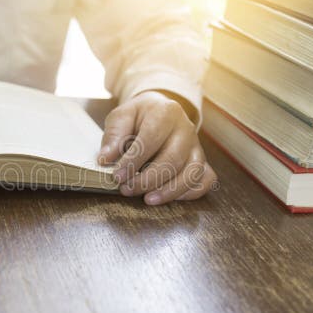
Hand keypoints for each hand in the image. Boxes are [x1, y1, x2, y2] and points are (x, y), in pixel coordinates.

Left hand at [98, 91, 217, 205]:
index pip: (151, 139)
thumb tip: (106, 159)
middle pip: (173, 159)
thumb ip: (114, 135)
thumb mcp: (122, 116)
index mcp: (166, 112)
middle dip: (148, 179)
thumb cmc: (139, 117)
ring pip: (192, 172)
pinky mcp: (202, 161)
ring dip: (169, 190)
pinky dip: (191, 192)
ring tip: (148, 200)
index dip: (133, 161)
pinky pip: (206, 180)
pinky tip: (170, 198)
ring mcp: (197, 146)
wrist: (160, 112)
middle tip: (127, 190)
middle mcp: (186, 128)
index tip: (117, 176)